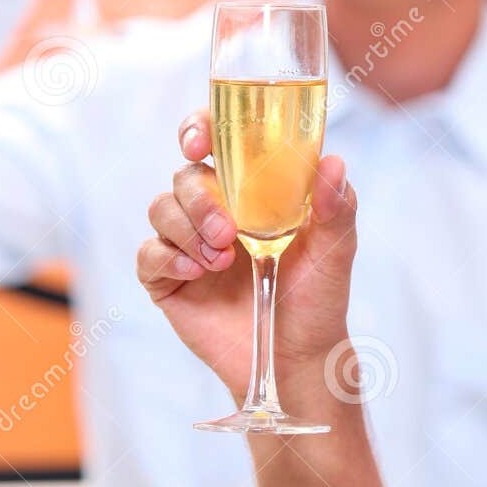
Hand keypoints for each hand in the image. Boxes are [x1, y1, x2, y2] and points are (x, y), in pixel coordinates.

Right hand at [136, 110, 356, 408]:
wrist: (297, 358)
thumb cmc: (318, 296)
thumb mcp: (335, 249)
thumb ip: (337, 205)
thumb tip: (333, 162)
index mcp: (253, 188)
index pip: (217, 139)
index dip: (199, 127)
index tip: (199, 142)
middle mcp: (217, 208)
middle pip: (186, 175)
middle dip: (201, 197)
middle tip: (228, 230)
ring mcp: (189, 243)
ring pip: (162, 208)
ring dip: (188, 230)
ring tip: (222, 260)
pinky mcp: (169, 279)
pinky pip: (149, 254)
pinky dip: (168, 258)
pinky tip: (197, 273)